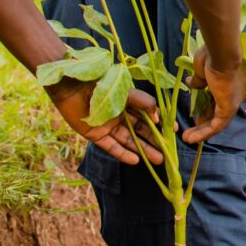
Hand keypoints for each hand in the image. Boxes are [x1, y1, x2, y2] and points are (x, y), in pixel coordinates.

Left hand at [47, 77, 161, 165]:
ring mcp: (108, 126)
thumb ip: (144, 103)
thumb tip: (158, 117)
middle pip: (141, 131)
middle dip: (155, 141)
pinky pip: (112, 146)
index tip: (174, 131)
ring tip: (159, 160)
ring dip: (144, 150)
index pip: (149, 115)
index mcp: (128, 102)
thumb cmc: (100, 84)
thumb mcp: (126, 92)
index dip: (162, 123)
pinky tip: (135, 161)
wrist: (71, 86)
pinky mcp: (95, 134)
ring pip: (130, 140)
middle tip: (168, 153)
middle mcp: (120, 115)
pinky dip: (123, 153)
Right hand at [184, 46, 245, 145]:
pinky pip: (217, 125)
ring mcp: (233, 101)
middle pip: (218, 112)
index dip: (206, 108)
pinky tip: (191, 138)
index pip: (217, 99)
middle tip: (191, 129)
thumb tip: (192, 84)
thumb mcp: (202, 70)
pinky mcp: (229, 108)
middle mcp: (234, 93)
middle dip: (204, 122)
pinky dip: (204, 133)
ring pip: (217, 122)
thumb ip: (199, 80)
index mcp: (229, 82)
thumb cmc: (212, 55)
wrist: (221, 52)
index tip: (195, 115)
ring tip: (187, 138)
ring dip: (201, 131)